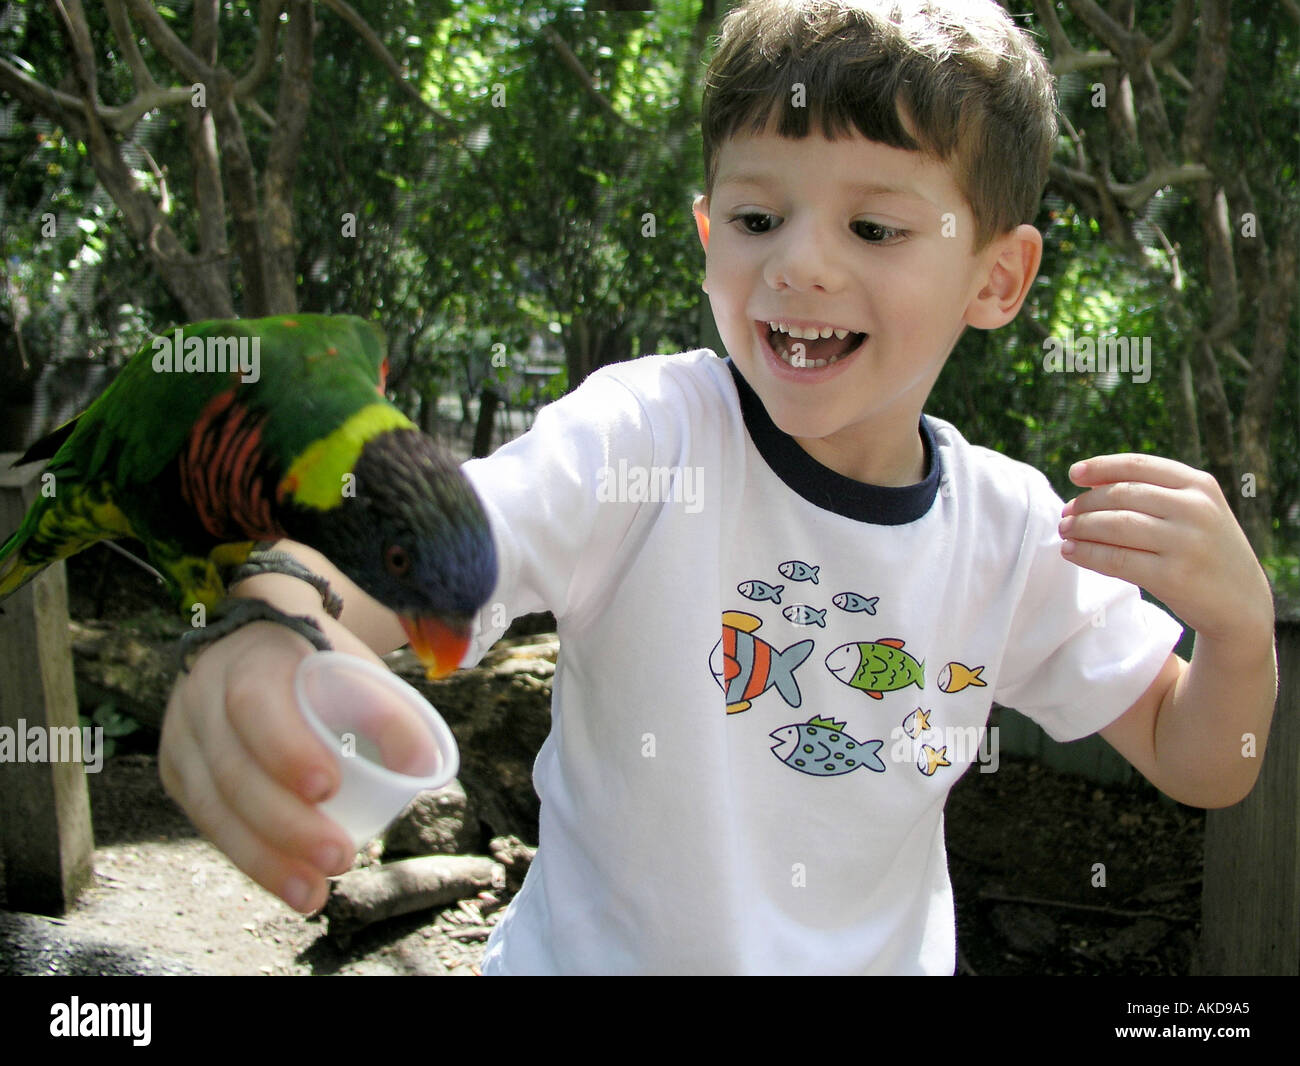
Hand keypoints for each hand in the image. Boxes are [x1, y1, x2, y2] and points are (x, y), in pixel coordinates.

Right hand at [159, 613, 385, 913]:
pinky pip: (210, 824)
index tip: (330, 788)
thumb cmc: (315, 663)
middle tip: (339, 857)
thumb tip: (423, 771)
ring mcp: (183, 739)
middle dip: (287, 826)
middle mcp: (202, 698)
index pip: (255, 705)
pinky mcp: (179, 775)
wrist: (254, 645)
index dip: (286, 749)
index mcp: (250, 660)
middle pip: (234, 771)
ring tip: (314, 895)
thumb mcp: (355, 669)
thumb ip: (391, 714)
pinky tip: (288, 884)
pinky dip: (251, 859)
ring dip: (266, 860)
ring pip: (214, 810)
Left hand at [1057, 453, 1272, 644]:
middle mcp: (1195, 509)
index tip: (1074, 473)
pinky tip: (1072, 552)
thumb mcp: (1196, 512)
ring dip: (1081, 527)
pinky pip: (1116, 559)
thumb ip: (1155, 494)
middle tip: (1066, 513)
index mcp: (1200, 485)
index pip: (1139, 466)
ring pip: (1114, 525)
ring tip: (1065, 531)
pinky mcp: (1173, 577)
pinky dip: (1087, 554)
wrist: (1242, 604)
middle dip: (1085, 503)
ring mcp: (1186, 543)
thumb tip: (1090, 483)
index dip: (1101, 467)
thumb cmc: (1205, 551)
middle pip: (1120, 495)